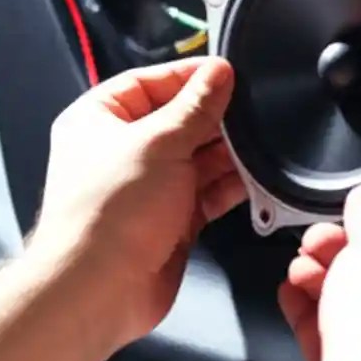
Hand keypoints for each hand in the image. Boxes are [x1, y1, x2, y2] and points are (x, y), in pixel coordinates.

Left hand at [33, 57, 244, 345]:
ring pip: (197, 159)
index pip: (149, 82)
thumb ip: (197, 106)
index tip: (229, 73)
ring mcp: (147, 188)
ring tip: (261, 147)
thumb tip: (220, 71)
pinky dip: (229, 187)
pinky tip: (256, 180)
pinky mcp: (170, 220)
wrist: (99, 290)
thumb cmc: (112, 211)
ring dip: (228, 156)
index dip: (189, 77)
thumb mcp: (159, 142)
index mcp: (99, 120)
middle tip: (254, 113)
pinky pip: (206, 194)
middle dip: (216, 120)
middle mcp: (121, 151)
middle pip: (178, 121)